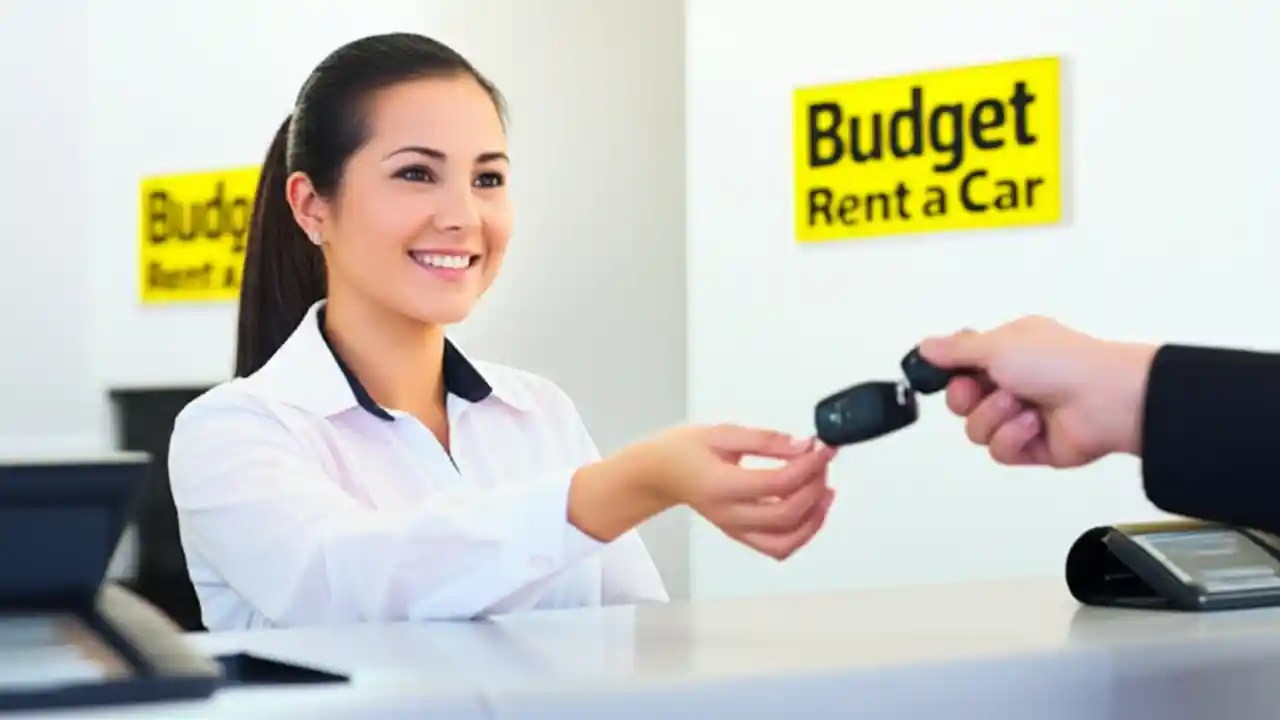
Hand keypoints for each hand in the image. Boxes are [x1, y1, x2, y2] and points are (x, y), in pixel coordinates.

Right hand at [621, 424, 837, 559]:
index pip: (778, 483)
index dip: (809, 466)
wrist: (658, 472)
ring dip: (814, 519)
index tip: (823, 449)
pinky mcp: (741, 534)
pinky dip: (802, 533)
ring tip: (824, 490)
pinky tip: (811, 509)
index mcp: (722, 485)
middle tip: (822, 462)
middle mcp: (729, 514)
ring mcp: (735, 528)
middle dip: (814, 487)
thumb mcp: (722, 432)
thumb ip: (765, 440)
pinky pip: (778, 547)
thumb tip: (802, 445)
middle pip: (786, 514)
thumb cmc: (682, 451)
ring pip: (786, 542)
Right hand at [917, 316, 1156, 467]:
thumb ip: (956, 349)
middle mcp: (1013, 382)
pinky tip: (1034, 425)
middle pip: (961, 402)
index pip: (960, 367)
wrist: (1109, 401)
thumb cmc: (1062, 362)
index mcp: (1007, 351)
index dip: (951, 374)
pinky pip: (999, 451)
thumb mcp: (998, 344)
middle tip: (987, 389)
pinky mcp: (1032, 447)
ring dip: (995, 417)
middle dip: (969, 399)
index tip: (950, 373)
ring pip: (977, 429)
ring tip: (1023, 406)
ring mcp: (1021, 416)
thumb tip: (926, 345)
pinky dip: (1013, 438)